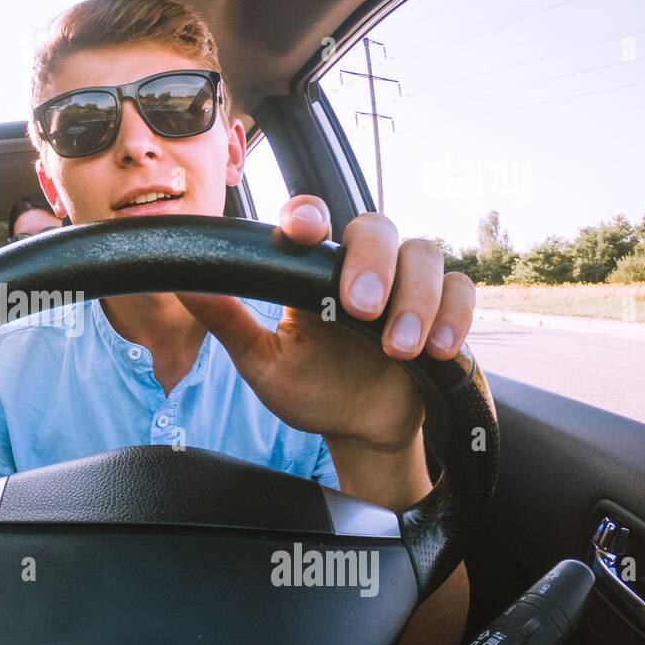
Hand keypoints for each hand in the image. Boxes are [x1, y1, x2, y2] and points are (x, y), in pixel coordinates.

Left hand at [176, 196, 475, 454]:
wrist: (358, 429)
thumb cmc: (308, 390)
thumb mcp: (261, 362)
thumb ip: (227, 322)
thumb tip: (183, 286)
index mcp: (311, 271)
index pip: (312, 219)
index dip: (308, 215)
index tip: (301, 231)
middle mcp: (360, 267)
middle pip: (376, 226)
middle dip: (370, 262)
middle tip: (358, 308)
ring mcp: (405, 285)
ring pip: (424, 253)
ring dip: (415, 297)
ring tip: (397, 348)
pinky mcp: (442, 310)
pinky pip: (461, 289)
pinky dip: (453, 315)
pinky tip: (435, 349)